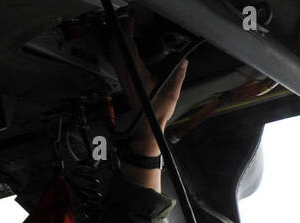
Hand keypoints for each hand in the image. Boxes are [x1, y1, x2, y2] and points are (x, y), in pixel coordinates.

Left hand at [106, 14, 187, 156]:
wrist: (146, 126)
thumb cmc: (156, 112)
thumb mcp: (172, 93)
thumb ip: (178, 75)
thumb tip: (184, 62)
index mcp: (136, 73)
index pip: (128, 45)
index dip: (128, 29)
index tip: (131, 20)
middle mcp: (127, 74)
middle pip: (117, 46)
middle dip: (120, 30)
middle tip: (128, 21)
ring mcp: (124, 78)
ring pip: (115, 53)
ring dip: (119, 40)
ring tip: (126, 31)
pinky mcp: (125, 82)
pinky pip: (118, 61)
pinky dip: (120, 50)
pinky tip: (126, 49)